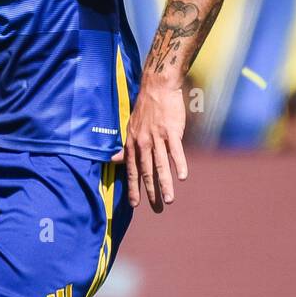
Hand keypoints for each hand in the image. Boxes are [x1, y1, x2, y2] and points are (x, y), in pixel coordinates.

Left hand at [114, 80, 187, 212]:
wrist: (157, 87)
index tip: (134, 204)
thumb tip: (112, 159)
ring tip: (169, 200)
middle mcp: (143, 142)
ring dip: (165, 184)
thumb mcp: (129, 128)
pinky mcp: (172, 131)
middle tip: (156, 209)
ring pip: (161, 165)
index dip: (132, 187)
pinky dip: (179, 164)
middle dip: (150, 192)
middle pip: (146, 171)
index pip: (131, 170)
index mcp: (132, 143)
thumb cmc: (144, 108)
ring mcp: (158, 137)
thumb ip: (124, 147)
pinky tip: (182, 177)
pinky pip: (176, 151)